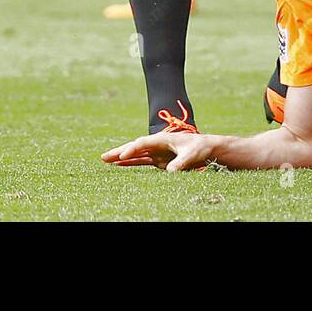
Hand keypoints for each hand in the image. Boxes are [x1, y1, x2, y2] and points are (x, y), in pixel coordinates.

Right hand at [102, 131, 216, 170]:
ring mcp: (157, 152)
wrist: (208, 147)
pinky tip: (119, 165)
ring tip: (105, 160)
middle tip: (103, 157)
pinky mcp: (159, 160)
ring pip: (135, 154)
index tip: (122, 156)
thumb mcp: (192, 155)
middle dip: (119, 151)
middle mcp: (157, 144)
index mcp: (163, 139)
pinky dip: (130, 162)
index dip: (132, 149)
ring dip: (121, 157)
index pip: (143, 143)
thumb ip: (180, 163)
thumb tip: (169, 172)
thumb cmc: (200, 148)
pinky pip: (141, 161)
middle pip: (135, 147)